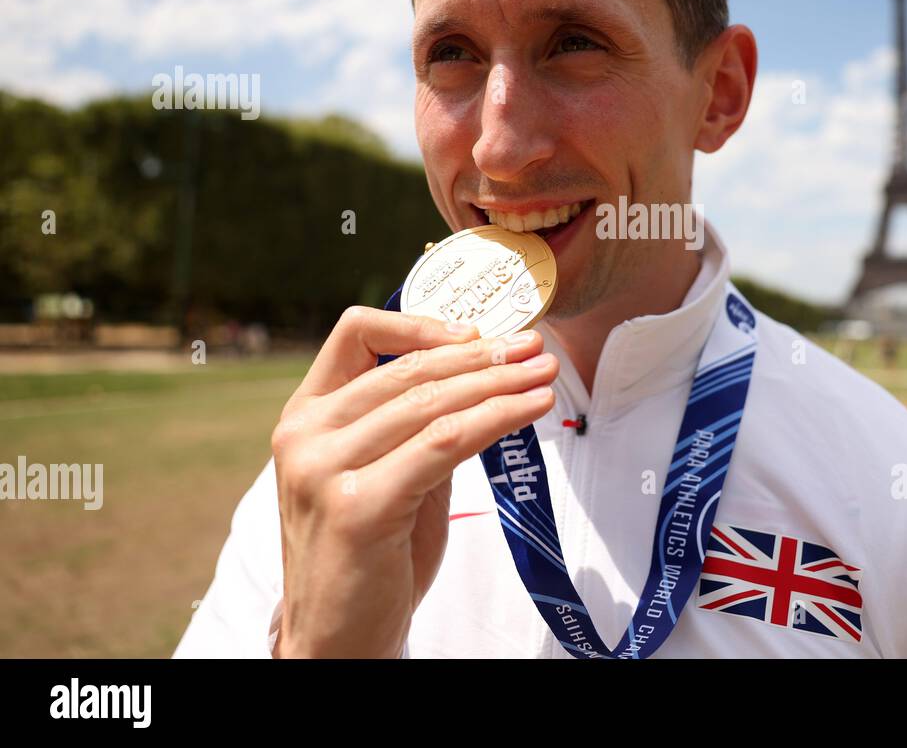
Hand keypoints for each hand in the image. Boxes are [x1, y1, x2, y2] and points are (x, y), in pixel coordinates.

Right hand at [270, 306, 556, 657]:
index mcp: (305, 417)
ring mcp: (323, 471)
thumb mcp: (385, 475)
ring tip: (544, 375)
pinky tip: (531, 409)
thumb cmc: (370, 558)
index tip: (476, 333)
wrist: (339, 641)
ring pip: (431, 404)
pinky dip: (496, 419)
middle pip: (408, 370)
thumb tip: (484, 375)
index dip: (420, 324)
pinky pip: (443, 444)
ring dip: (500, 383)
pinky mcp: (358, 508)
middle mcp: (304, 436)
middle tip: (535, 349)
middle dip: (483, 356)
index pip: (356, 334)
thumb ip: (416, 427)